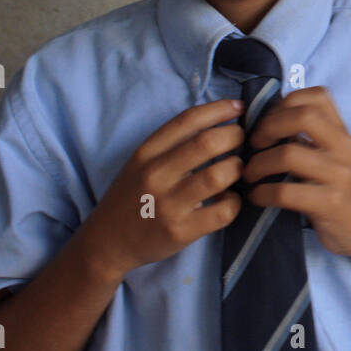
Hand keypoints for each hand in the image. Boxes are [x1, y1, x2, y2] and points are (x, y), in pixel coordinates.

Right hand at [82, 99, 247, 279]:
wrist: (107, 242)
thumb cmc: (132, 197)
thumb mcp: (141, 163)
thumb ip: (172, 144)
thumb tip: (219, 123)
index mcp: (146, 152)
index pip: (188, 120)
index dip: (219, 109)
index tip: (239, 107)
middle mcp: (155, 175)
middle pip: (207, 143)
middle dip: (235, 136)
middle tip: (243, 140)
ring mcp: (168, 205)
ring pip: (218, 175)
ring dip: (237, 168)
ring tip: (237, 169)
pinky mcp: (181, 231)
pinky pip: (223, 211)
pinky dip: (235, 202)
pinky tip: (229, 199)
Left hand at [240, 87, 350, 258]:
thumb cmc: (341, 191)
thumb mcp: (334, 157)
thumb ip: (311, 138)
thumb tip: (266, 121)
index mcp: (342, 133)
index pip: (316, 96)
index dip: (284, 104)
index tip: (268, 124)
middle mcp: (343, 148)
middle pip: (302, 116)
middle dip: (268, 126)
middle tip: (254, 145)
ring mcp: (338, 175)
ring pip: (288, 154)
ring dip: (258, 164)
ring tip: (250, 175)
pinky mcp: (329, 204)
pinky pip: (285, 192)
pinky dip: (262, 193)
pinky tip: (257, 197)